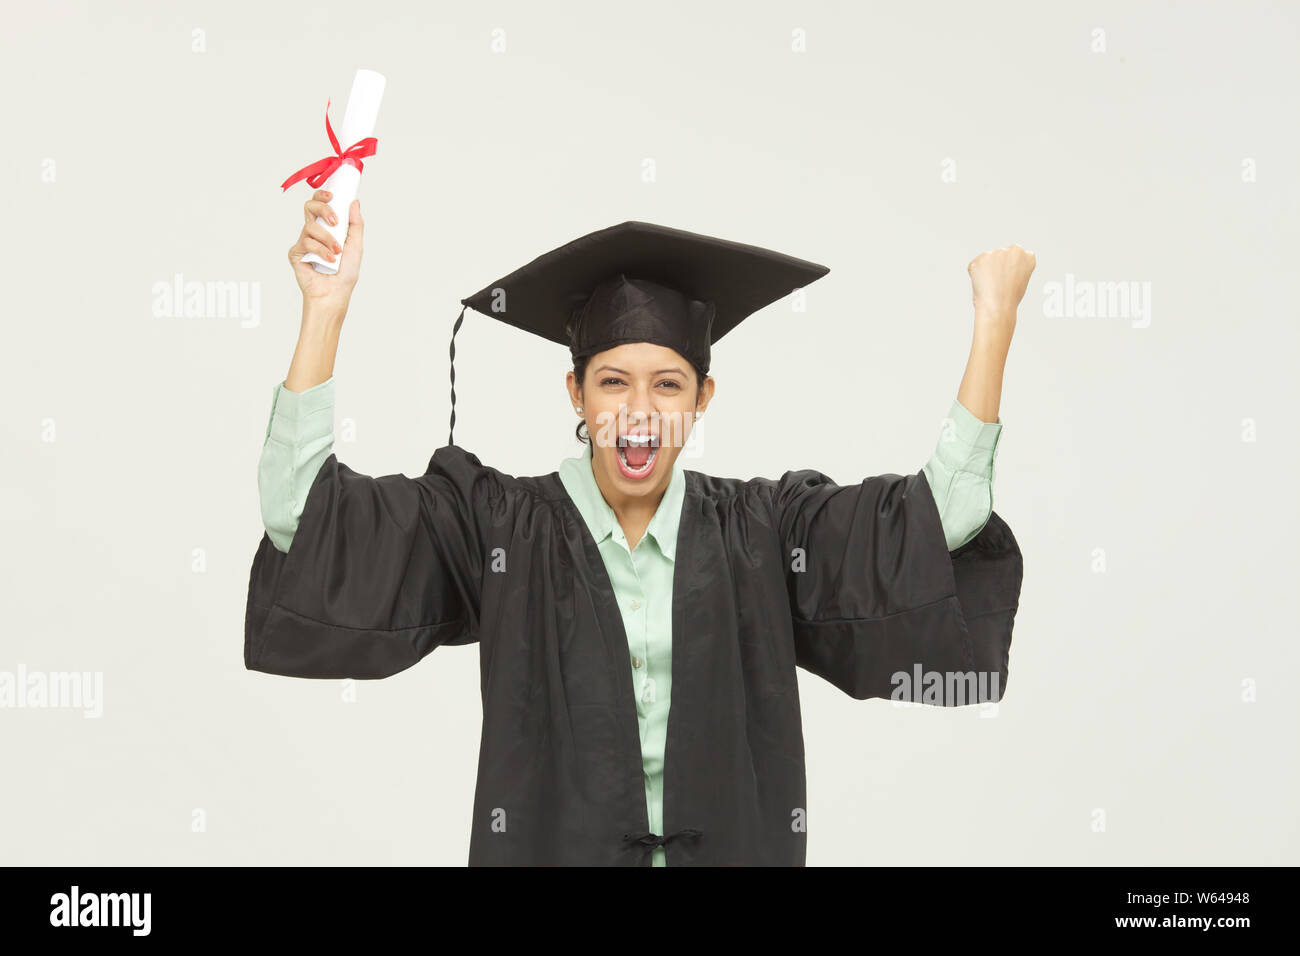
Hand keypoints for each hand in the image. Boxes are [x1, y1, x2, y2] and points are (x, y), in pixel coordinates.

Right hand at [288, 190, 364, 314]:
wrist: (335, 294)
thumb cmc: (345, 273)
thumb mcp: (355, 245)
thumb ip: (355, 224)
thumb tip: (354, 202)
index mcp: (327, 228)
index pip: (320, 204)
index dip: (322, 195)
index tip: (332, 195)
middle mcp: (314, 232)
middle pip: (310, 207)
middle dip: (323, 209)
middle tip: (335, 221)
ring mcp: (304, 242)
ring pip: (311, 226)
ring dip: (327, 239)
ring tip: (337, 253)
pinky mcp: (296, 253)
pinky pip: (306, 242)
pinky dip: (320, 251)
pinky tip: (329, 261)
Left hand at [967, 244, 1035, 321]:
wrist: (998, 306)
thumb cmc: (1009, 299)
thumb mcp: (1021, 281)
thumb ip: (1015, 268)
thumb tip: (1002, 266)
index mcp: (1028, 256)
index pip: (1017, 256)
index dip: (1010, 269)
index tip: (1009, 278)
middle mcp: (1014, 250)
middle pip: (1001, 256)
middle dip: (997, 266)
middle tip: (998, 283)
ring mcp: (997, 252)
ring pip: (988, 259)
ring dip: (986, 270)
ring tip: (991, 286)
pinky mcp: (981, 258)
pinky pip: (975, 265)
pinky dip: (975, 274)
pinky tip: (982, 284)